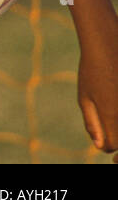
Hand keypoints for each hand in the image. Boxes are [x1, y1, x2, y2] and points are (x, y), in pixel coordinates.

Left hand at [78, 22, 117, 159]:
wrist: (107, 44)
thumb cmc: (92, 71)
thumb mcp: (85, 98)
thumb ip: (93, 123)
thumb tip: (100, 147)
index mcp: (113, 116)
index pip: (114, 145)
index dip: (109, 146)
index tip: (107, 148)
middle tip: (116, 155)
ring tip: (114, 125)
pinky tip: (114, 102)